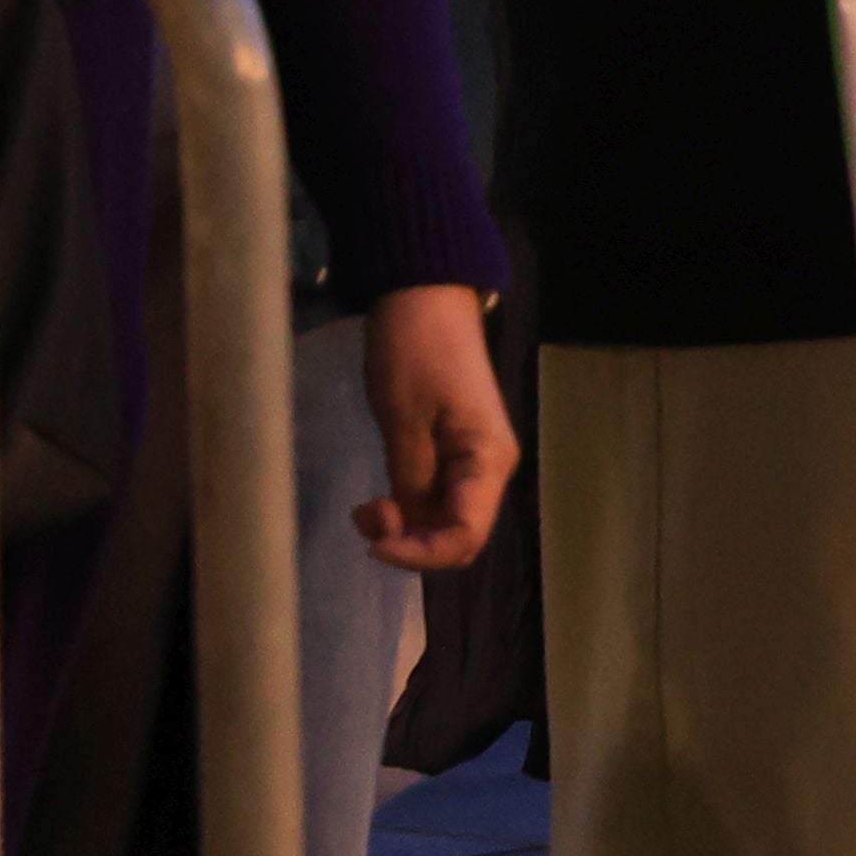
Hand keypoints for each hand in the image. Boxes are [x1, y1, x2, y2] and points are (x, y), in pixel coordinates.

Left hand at [352, 283, 513, 573]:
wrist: (424, 299)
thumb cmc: (415, 354)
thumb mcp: (404, 421)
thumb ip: (410, 482)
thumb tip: (407, 532)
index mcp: (488, 460)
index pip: (465, 535)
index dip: (421, 556)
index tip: (372, 547)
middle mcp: (489, 469)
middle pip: (458, 536)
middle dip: (411, 543)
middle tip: (366, 512)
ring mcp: (472, 463)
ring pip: (444, 522)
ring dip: (404, 528)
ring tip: (366, 506)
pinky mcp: (452, 455)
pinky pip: (434, 501)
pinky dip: (405, 510)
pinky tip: (378, 497)